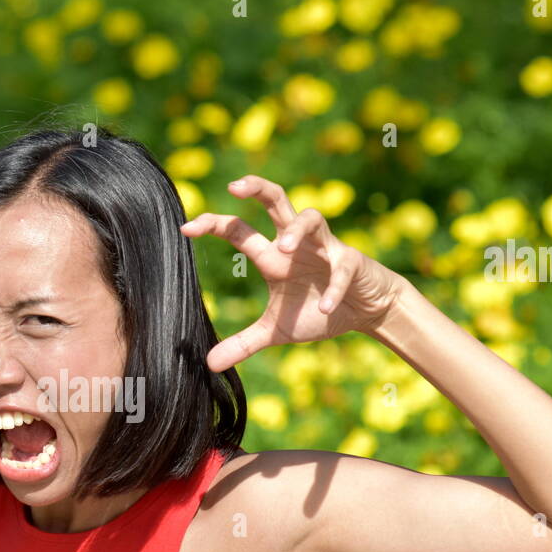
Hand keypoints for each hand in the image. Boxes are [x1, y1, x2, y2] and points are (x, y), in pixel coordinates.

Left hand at [181, 174, 407, 370]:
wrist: (366, 310)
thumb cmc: (317, 310)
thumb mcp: (276, 332)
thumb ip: (244, 344)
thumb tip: (210, 365)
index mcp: (272, 256)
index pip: (240, 231)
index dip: (214, 224)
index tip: (185, 227)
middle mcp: (295, 244)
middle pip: (276, 200)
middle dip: (257, 188)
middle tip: (234, 186)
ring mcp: (325, 249)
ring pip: (311, 219)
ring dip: (297, 230)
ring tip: (281, 247)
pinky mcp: (352, 263)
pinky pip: (342, 269)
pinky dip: (333, 287)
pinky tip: (325, 307)